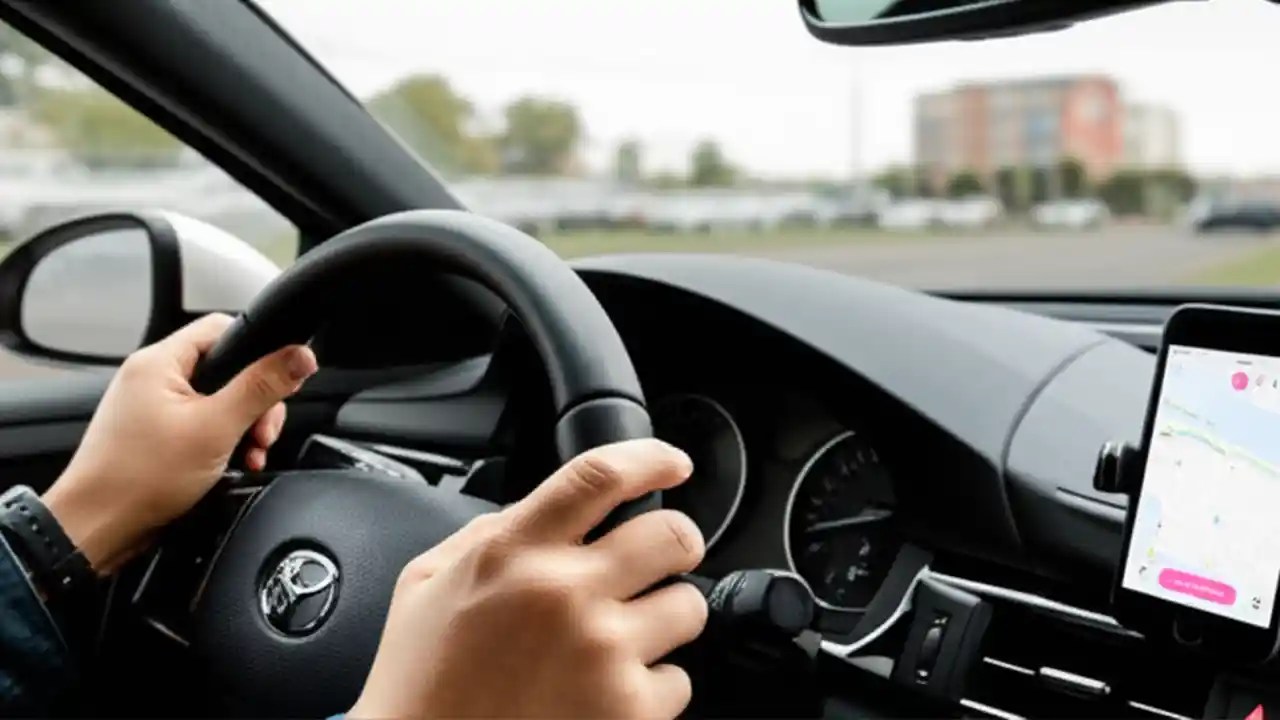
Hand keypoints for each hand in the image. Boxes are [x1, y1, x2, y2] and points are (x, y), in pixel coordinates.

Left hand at [42, 314, 316, 574]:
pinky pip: (204, 424)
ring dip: (245, 426)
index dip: (260, 349)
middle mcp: (153, 378)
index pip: (223, 328)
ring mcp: (154, 407)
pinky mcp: (157, 434)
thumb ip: (261, 387)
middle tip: (263, 431)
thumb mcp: (216, 427)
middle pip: (228, 368)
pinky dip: (226, 441)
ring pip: (220, 400)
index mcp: (159, 361)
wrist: (97, 528)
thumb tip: (299, 356)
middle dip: (257, 401)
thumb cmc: (138, 479)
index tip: (284, 378)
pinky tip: (235, 462)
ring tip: (250, 453)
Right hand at [350, 439, 708, 719]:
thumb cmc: (421, 682)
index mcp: (514, 552)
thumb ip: (491, 534)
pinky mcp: (627, 710)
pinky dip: (652, 688)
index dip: (651, 458)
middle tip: (659, 562)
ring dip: (664, 619)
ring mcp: (602, 653)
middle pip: (672, 536)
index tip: (673, 464)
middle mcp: (565, 593)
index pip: (601, 476)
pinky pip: (680, 681)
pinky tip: (606, 693)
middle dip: (675, 545)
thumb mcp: (427, 582)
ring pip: (688, 607)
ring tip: (620, 641)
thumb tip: (547, 510)